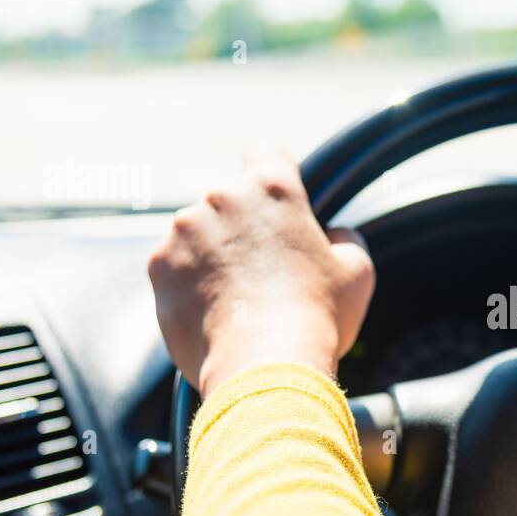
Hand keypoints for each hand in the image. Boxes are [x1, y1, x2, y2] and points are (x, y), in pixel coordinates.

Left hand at [147, 146, 374, 396]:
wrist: (264, 365)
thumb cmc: (318, 316)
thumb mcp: (357, 272)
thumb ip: (345, 239)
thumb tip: (333, 235)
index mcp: (273, 188)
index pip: (267, 149)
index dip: (274, 168)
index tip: (276, 195)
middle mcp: (221, 197)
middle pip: (229, 199)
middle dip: (243, 227)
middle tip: (265, 271)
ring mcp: (183, 231)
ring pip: (198, 234)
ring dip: (212, 255)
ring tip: (238, 299)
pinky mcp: (159, 267)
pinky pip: (174, 268)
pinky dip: (189, 284)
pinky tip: (214, 312)